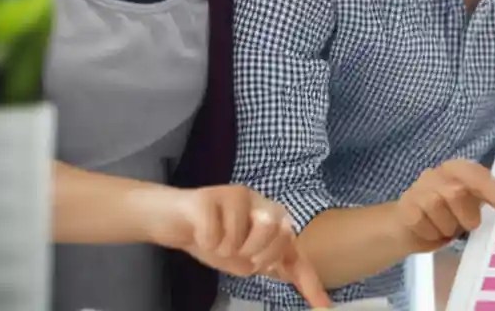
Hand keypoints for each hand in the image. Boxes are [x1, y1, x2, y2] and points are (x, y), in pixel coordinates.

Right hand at [139, 184, 331, 308]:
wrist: (170, 220)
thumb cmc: (211, 239)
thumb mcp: (242, 259)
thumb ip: (266, 263)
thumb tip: (286, 273)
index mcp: (273, 222)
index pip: (295, 254)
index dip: (309, 282)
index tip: (324, 307)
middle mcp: (262, 203)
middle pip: (282, 232)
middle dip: (261, 254)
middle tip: (239, 256)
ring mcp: (240, 195)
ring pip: (258, 225)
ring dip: (234, 246)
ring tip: (218, 244)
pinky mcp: (213, 196)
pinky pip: (218, 230)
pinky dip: (208, 240)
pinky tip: (201, 234)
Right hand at [396, 159, 494, 253]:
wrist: (406, 224)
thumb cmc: (447, 213)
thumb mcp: (470, 203)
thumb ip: (489, 200)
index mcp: (460, 168)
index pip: (482, 178)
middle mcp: (438, 172)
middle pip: (456, 192)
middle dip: (466, 216)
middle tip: (467, 225)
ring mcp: (419, 188)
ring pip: (438, 210)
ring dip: (448, 228)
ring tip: (446, 228)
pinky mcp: (405, 207)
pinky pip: (423, 224)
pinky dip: (432, 235)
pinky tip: (431, 231)